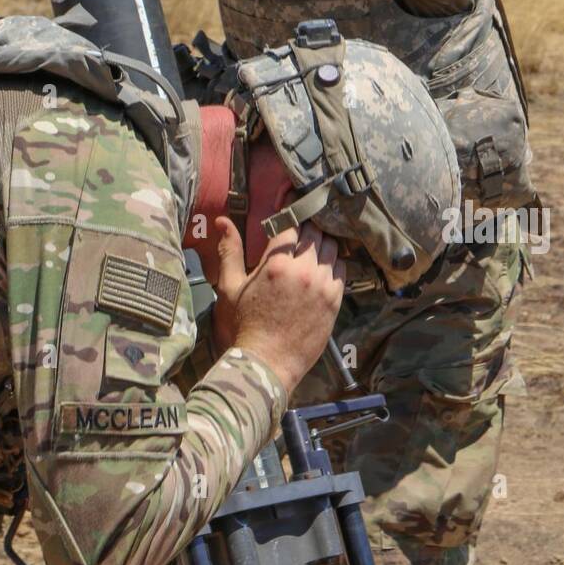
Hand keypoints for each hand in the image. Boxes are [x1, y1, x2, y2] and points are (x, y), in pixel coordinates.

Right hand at [210, 216, 344, 396]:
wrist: (267, 362)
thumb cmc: (244, 325)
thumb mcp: (230, 286)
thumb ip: (229, 250)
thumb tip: (221, 220)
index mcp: (275, 264)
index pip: (291, 222)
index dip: (291, 209)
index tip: (292, 201)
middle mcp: (303, 270)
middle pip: (315, 231)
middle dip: (308, 225)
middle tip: (302, 225)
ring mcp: (322, 285)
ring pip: (332, 247)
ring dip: (323, 242)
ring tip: (313, 245)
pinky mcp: (335, 300)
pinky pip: (342, 269)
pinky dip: (334, 263)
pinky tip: (323, 266)